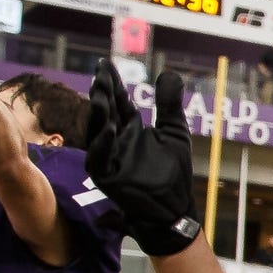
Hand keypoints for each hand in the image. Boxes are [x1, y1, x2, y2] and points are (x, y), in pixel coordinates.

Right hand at [79, 65, 202, 256]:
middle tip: (101, 73)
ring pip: (97, 133)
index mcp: (129, 130)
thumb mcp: (173, 132)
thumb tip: (169, 73)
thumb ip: (169, 104)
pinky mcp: (107, 178)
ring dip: (98, 114)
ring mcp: (109, 159)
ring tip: (101, 94)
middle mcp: (115, 142)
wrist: (175, 208)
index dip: (112, 84)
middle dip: (102, 93)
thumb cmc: (172, 172)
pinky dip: (103, 144)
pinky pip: (99, 159)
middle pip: (105, 113)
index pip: (117, 102)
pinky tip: (110, 128)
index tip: (105, 63)